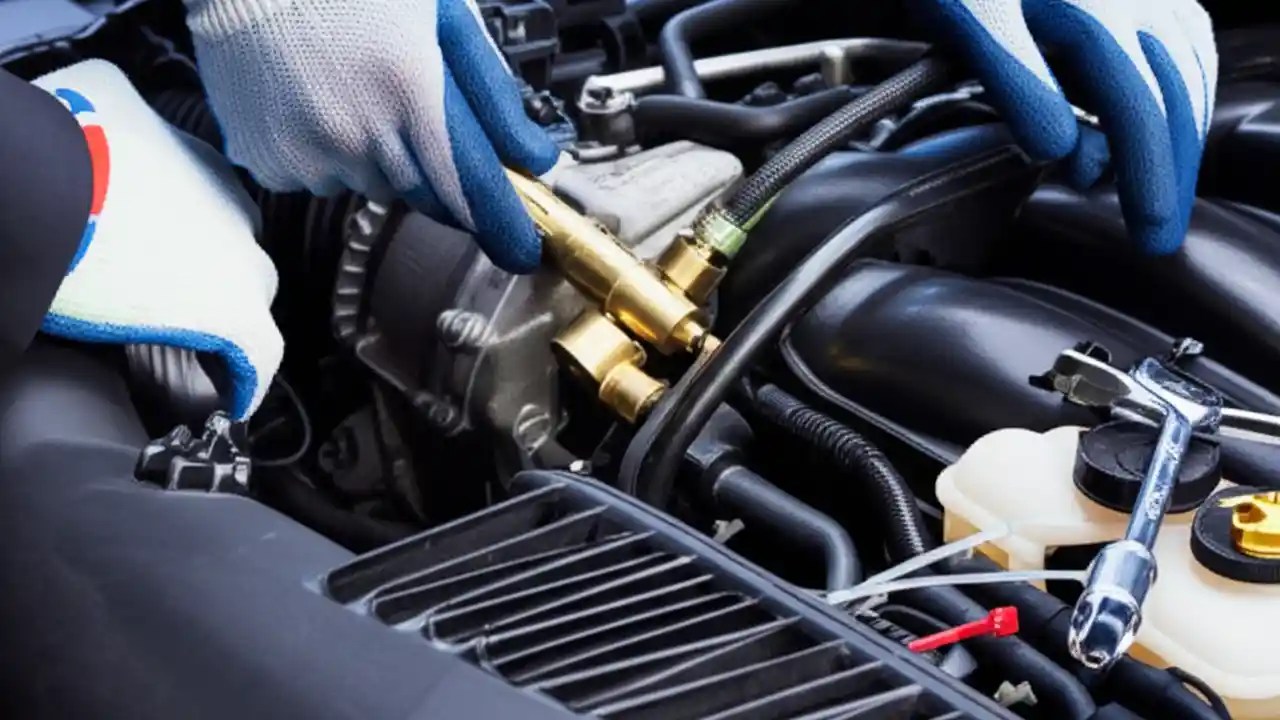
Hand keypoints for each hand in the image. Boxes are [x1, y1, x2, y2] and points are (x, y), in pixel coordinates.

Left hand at [33, 59, 282, 420]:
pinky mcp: (193, 145)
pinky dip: (175, 193)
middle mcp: (246, 248)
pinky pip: (197, 179)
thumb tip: (131, 336)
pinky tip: (134, 195)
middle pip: (254, 287)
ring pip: (232, 227)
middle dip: (227, 304)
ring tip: (153, 249)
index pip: (262, 356)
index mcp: (233, 305)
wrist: (45, 172)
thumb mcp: (109, 329)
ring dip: (207, 243)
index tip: (233, 399)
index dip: (248, 383)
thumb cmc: (72, 264)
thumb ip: (144, 338)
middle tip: (179, 317)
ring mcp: (224, 190)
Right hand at [183, 0, 561, 272]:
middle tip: (416, 118)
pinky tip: (318, 105)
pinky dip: (332, 157)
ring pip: (375, 187)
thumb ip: (490, 92)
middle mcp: (360, 131)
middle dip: (439, 174)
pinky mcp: (273, 166)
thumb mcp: (440, 19)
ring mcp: (312, 154)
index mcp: (409, 87)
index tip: (522, 250)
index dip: (502, 225)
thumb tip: (530, 156)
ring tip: (356, 95)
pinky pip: (324, 182)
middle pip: (427, 195)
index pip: (471, 186)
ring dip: (380, 159)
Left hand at [921, 0, 1216, 253]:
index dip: (1151, 181)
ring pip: (1189, 70)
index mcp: (1100, 19)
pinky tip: (1162, 107)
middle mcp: (1137, 1)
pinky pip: (1181, 38)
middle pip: (1177, 101)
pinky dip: (1179, 85)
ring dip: (1179, 133)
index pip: (1144, 118)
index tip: (1150, 232)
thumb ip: (1021, 89)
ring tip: (1159, 183)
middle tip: (1158, 231)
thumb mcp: (976, 24)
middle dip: (1172, 173)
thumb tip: (1063, 152)